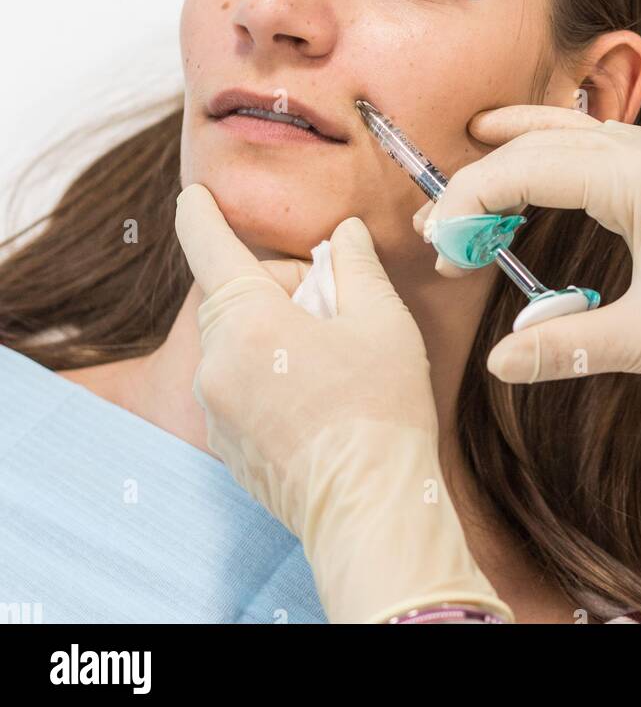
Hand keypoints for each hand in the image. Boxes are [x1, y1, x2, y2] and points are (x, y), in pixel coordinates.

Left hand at [174, 185, 513, 623]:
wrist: (371, 512)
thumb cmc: (381, 411)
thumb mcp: (381, 319)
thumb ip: (354, 264)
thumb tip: (344, 234)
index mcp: (247, 322)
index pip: (209, 248)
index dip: (201, 214)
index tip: (193, 194)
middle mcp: (216, 364)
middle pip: (239, 297)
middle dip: (285, 290)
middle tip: (341, 311)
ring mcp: (216, 411)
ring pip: (241, 342)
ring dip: (279, 334)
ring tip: (337, 362)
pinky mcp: (228, 447)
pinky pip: (241, 386)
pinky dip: (272, 375)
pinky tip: (322, 400)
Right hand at [413, 105, 640, 386]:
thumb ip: (572, 347)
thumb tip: (499, 362)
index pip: (532, 170)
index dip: (475, 202)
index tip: (442, 246)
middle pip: (532, 149)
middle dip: (474, 190)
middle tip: (436, 241)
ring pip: (548, 133)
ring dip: (495, 164)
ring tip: (453, 208)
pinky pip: (572, 133)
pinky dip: (527, 144)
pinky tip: (493, 141)